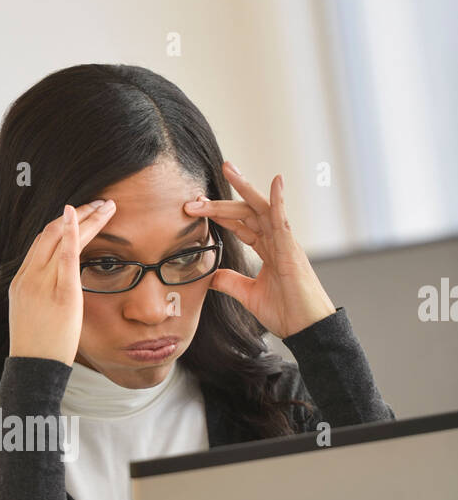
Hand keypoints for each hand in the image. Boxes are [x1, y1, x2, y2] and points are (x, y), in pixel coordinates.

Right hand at [8, 199, 115, 365]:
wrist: (32, 370)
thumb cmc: (38, 349)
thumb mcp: (35, 317)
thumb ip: (44, 297)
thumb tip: (59, 291)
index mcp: (21, 283)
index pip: (41, 244)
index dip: (62, 225)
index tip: (79, 215)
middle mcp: (29, 278)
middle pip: (51, 234)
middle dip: (77, 215)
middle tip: (99, 203)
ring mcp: (42, 285)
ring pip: (61, 239)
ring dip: (86, 218)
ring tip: (106, 206)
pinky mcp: (62, 294)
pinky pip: (66, 257)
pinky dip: (74, 232)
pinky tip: (83, 215)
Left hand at [184, 163, 335, 339]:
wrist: (305, 329)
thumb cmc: (286, 312)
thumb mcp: (248, 295)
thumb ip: (231, 282)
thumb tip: (211, 276)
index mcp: (268, 249)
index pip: (241, 225)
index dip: (219, 216)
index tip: (196, 208)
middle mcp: (277, 241)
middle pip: (246, 213)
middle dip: (220, 204)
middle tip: (194, 198)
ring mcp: (285, 243)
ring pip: (263, 209)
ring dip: (245, 189)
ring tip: (229, 170)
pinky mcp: (292, 250)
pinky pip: (285, 221)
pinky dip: (279, 200)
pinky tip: (275, 182)